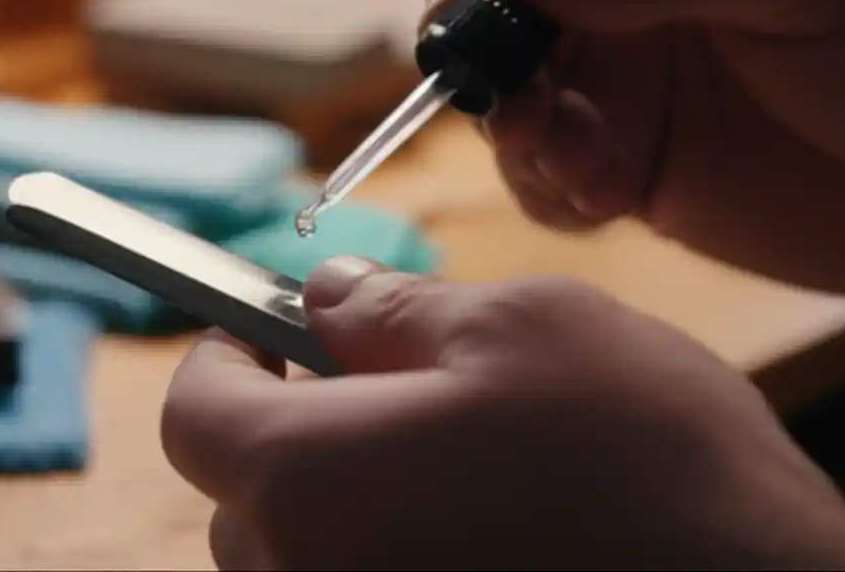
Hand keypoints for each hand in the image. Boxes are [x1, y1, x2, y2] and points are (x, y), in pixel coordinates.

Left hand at [162, 258, 844, 568]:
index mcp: (308, 483)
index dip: (224, 356)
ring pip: (301, 557)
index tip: (266, 328)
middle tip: (384, 384)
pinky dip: (390, 549)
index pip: (195, 413)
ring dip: (344, 497)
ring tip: (452, 459)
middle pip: (241, 496)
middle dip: (292, 426)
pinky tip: (478, 523)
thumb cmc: (649, 466)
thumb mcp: (524, 328)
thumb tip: (330, 299)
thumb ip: (397, 310)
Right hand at [424, 0, 844, 301]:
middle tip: (518, 107)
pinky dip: (553, 190)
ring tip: (587, 167)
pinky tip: (611, 199)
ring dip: (522, 137)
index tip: (461, 21)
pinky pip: (542, 172)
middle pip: (489, 0)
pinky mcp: (620, 156)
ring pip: (504, 96)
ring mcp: (616, 74)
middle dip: (484, 56)